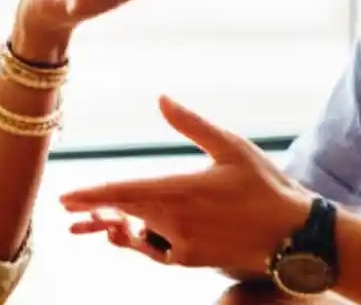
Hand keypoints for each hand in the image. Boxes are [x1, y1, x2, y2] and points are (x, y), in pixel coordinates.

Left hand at [59, 96, 312, 274]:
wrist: (296, 237)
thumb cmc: (266, 186)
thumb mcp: (231, 146)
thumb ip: (191, 124)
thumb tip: (161, 98)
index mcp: (181, 190)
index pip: (124, 193)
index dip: (91, 196)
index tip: (65, 199)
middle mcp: (177, 222)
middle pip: (124, 216)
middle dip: (96, 212)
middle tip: (69, 210)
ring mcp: (184, 246)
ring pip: (139, 234)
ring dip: (116, 227)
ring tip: (93, 225)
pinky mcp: (194, 261)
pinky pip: (157, 250)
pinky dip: (142, 241)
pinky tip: (131, 233)